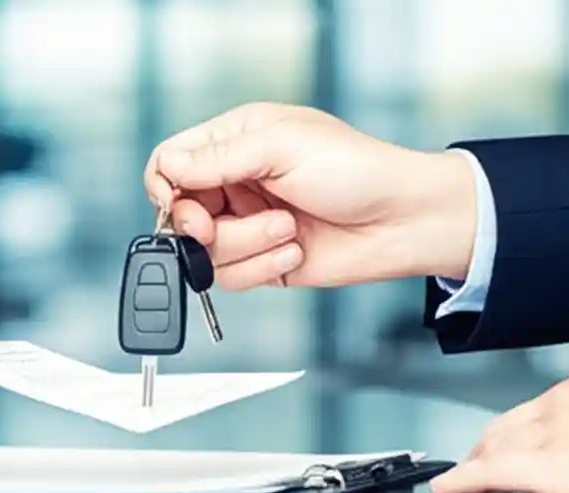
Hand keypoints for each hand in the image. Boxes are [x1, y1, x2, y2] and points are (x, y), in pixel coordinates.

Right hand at [143, 102, 476, 289]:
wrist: (404, 221)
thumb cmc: (358, 170)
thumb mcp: (281, 147)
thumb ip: (217, 159)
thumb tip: (167, 169)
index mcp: (237, 140)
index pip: (171, 160)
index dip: (165, 184)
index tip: (176, 202)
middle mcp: (237, 181)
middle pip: (180, 212)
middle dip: (200, 225)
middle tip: (216, 226)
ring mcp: (249, 223)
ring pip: (206, 251)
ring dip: (246, 244)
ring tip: (288, 230)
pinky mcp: (262, 261)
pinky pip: (233, 276)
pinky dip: (262, 267)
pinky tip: (294, 252)